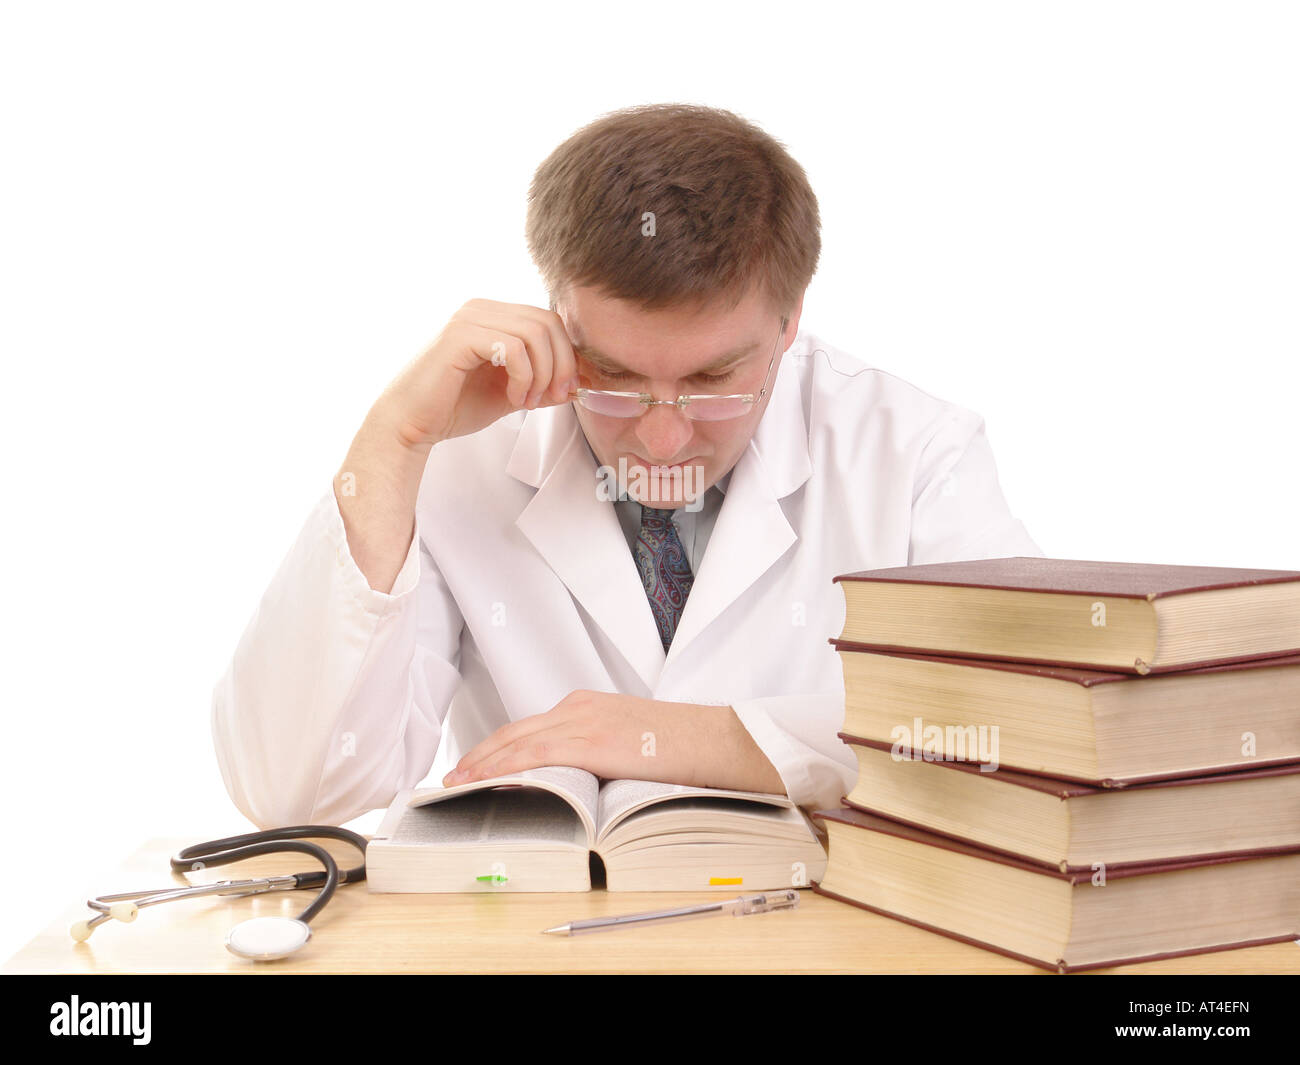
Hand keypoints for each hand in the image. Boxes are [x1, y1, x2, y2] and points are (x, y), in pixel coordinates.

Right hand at [376, 298, 579, 451]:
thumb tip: (578, 383)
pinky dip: (523, 376)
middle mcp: (481, 309)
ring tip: (529, 400)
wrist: (410, 424)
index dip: (568, 355)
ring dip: (543, 373)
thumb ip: (541, 384)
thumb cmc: (453, 407)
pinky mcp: (460, 336)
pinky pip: (513, 348)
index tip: (567, 389)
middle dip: (561, 364)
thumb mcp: (511, 394)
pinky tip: (514, 396)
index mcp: (493, 316)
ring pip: (534, 333)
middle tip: (555, 397)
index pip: (548, 320)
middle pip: (547, 322)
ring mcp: (469, 318)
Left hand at [441, 690, 786, 794]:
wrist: (720, 740)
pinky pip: (538, 755)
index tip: (472, 766)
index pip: (528, 728)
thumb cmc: (685, 748)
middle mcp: (580, 707)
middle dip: (478, 756)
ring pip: (518, 743)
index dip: (495, 748)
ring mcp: (586, 722)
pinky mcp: (594, 742)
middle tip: (451, 778)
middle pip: (514, 732)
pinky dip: (507, 768)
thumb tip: (569, 787)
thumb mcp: (631, 745)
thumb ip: (597, 756)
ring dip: (483, 765)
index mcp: (588, 706)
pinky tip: (487, 781)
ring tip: (457, 786)